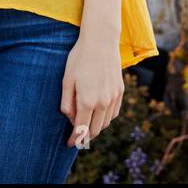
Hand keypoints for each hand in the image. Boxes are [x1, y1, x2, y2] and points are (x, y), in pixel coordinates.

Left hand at [60, 30, 123, 147]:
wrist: (100, 43)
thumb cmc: (79, 59)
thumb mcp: (67, 79)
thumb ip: (67, 102)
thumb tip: (69, 118)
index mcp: (87, 101)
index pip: (81, 129)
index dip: (75, 139)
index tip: (69, 144)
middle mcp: (103, 103)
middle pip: (95, 130)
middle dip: (85, 136)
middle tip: (76, 136)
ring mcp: (113, 98)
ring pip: (106, 123)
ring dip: (96, 127)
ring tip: (85, 124)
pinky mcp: (120, 92)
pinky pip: (114, 113)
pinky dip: (106, 118)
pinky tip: (98, 114)